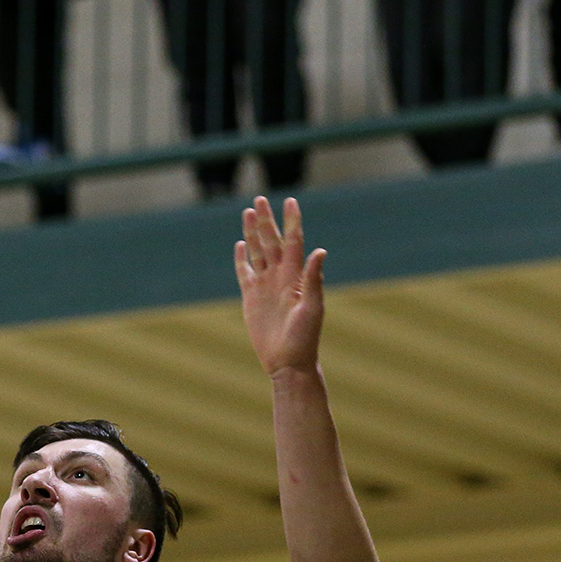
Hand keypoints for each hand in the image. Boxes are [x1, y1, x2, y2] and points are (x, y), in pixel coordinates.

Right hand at [235, 197, 325, 377]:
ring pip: (258, 252)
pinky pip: (245, 272)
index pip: (293, 241)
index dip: (291, 221)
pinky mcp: (251, 298)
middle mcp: (280, 276)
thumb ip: (313, 279)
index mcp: (296, 276)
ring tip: (248, 212)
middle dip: (266, 220)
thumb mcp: (312, 308)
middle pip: (272, 241)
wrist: (288, 362)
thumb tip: (319, 251)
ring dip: (253, 232)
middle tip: (260, 199)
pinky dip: (242, 258)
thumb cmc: (305, 338)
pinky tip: (241, 244)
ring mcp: (265, 286)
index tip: (290, 201)